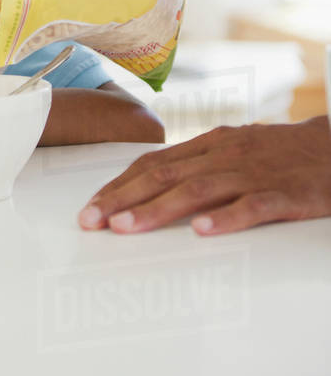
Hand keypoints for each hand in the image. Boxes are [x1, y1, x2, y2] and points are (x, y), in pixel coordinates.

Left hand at [78, 116, 330, 234]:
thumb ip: (195, 165)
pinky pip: (252, 207)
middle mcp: (224, 155)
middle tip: (92, 221)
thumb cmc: (280, 154)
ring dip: (158, 209)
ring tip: (127, 227)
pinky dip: (225, 218)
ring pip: (198, 189)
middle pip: (165, 175)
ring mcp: (253, 174)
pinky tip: (202, 231)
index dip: (118, 186)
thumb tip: (149, 181)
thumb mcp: (232, 150)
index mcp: (209, 144)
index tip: (90, 207)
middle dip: (123, 199)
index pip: (153, 164)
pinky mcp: (284, 195)